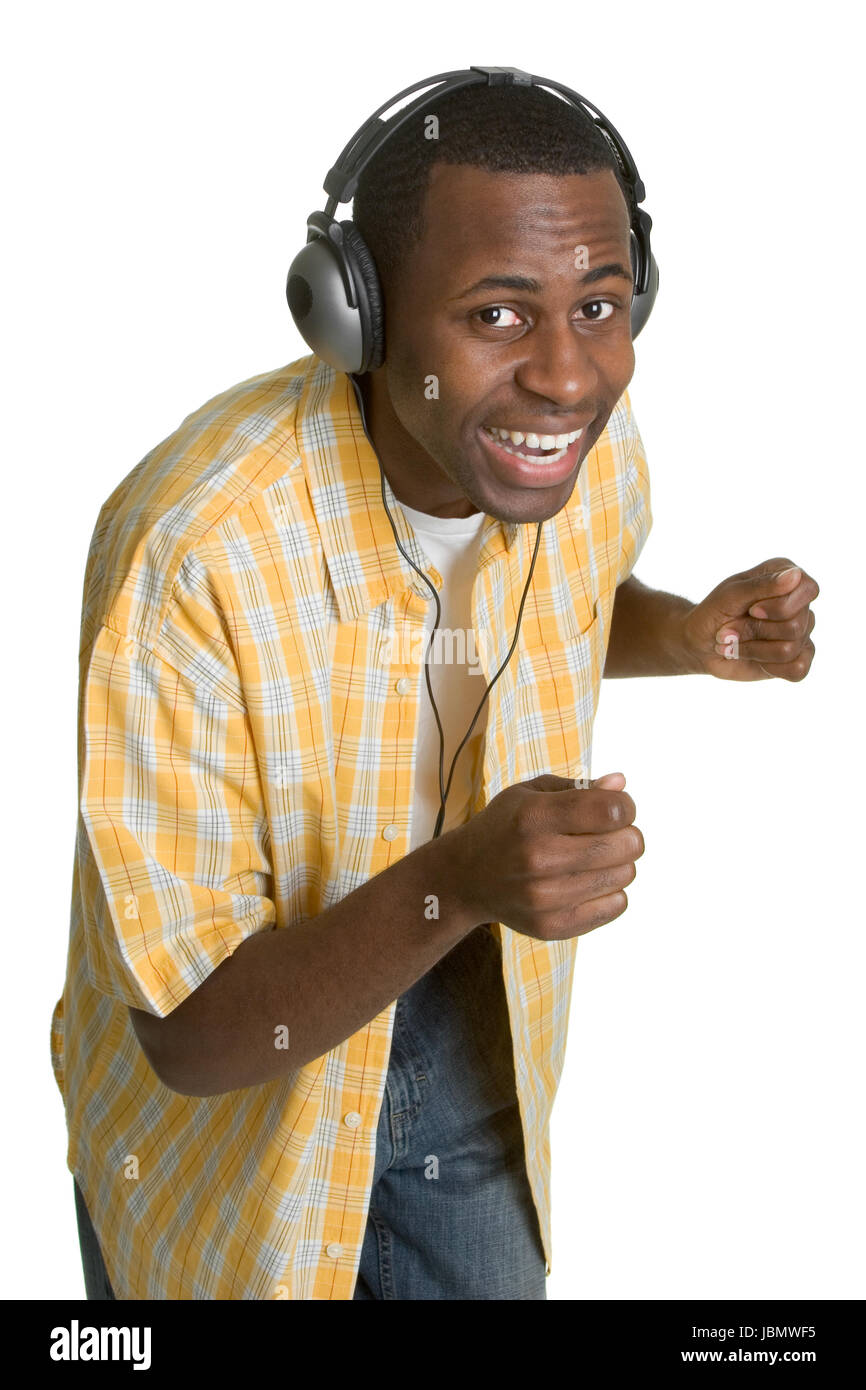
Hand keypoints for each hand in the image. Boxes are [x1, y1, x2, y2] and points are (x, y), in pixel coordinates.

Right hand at [451, 771, 643, 940]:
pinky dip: (609, 891)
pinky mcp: (553, 925)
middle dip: (625, 834)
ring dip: (616, 863)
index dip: (624, 806)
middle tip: (606, 834)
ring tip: (591, 858)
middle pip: (627, 844)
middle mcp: (539, 858)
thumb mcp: (531, 793)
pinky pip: (616, 905)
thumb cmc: (505, 827)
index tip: (616, 808)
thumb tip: (620, 784)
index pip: (612, 810)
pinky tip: (585, 881)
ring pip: (625, 875)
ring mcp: (546, 897)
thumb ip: (579, 788)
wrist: (465, 878)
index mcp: (534, 816)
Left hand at [680, 558, 818, 680]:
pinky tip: (755, 659)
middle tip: (729, 629)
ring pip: (790, 649)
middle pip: (795, 625)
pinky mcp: (797, 657)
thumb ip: (763, 585)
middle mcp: (800, 603)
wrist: (700, 644)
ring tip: (733, 643)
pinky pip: (798, 669)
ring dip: (752, 649)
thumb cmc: (714, 613)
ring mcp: (801, 632)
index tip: (752, 610)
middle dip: (754, 631)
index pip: (808, 589)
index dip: (781, 606)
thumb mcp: (732, 594)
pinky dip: (768, 667)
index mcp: (788, 576)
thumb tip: (796, 575)